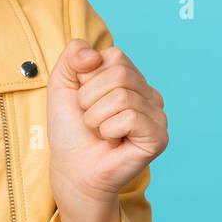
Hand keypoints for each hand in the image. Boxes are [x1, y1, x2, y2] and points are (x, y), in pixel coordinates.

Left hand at [47, 39, 167, 221]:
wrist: (72, 167)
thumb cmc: (70, 128)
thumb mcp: (62, 83)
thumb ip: (73, 55)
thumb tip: (95, 53)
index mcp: (130, 77)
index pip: (114, 56)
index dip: (88, 77)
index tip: (84, 98)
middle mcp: (148, 93)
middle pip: (119, 74)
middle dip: (90, 98)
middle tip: (90, 119)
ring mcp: (157, 115)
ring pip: (121, 97)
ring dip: (96, 117)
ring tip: (99, 131)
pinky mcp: (159, 137)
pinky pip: (130, 118)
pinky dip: (109, 130)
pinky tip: (112, 141)